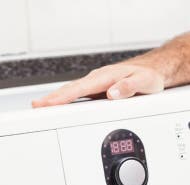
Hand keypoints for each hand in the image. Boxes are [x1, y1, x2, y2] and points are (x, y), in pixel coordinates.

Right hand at [31, 63, 164, 107]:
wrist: (153, 71)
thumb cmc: (150, 77)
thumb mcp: (145, 83)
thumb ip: (129, 88)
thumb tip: (112, 94)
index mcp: (107, 77)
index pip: (81, 88)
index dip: (65, 96)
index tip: (51, 102)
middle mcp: (99, 79)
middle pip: (72, 89)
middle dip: (53, 98)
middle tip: (36, 106)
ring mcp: (97, 85)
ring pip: (73, 91)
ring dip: (57, 99)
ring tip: (41, 107)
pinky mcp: (98, 90)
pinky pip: (79, 94)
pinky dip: (67, 99)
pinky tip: (59, 105)